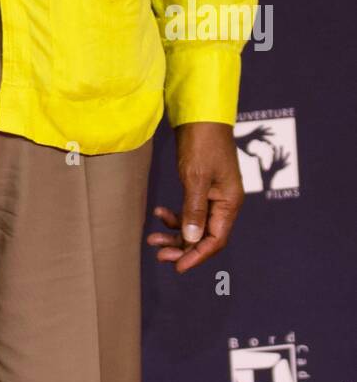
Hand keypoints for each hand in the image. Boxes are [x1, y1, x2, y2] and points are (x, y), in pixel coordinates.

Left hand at [146, 121, 243, 273]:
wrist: (200, 114)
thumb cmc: (202, 143)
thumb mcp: (196, 178)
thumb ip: (194, 209)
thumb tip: (191, 238)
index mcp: (230, 203)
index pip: (215, 240)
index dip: (196, 256)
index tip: (176, 266)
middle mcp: (224, 202)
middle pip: (204, 236)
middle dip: (181, 247)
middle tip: (158, 252)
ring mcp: (213, 194)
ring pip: (194, 224)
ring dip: (174, 232)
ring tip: (152, 238)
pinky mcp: (201, 186)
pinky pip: (189, 209)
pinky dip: (174, 215)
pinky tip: (158, 213)